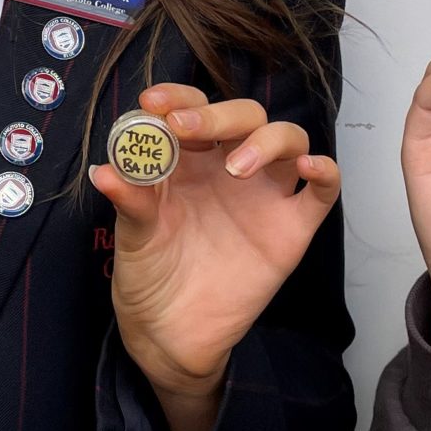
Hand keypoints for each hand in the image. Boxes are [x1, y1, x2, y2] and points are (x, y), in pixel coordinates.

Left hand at [94, 83, 341, 404]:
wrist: (170, 333)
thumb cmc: (149, 274)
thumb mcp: (132, 236)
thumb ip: (130, 201)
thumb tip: (105, 171)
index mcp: (188, 159)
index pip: (192, 108)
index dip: (178, 97)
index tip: (155, 102)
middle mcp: (228, 166)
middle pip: (243, 116)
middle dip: (217, 114)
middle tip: (188, 129)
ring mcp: (264, 193)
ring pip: (287, 139)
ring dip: (266, 140)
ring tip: (235, 168)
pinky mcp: (291, 228)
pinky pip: (322, 191)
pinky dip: (324, 170)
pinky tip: (308, 166)